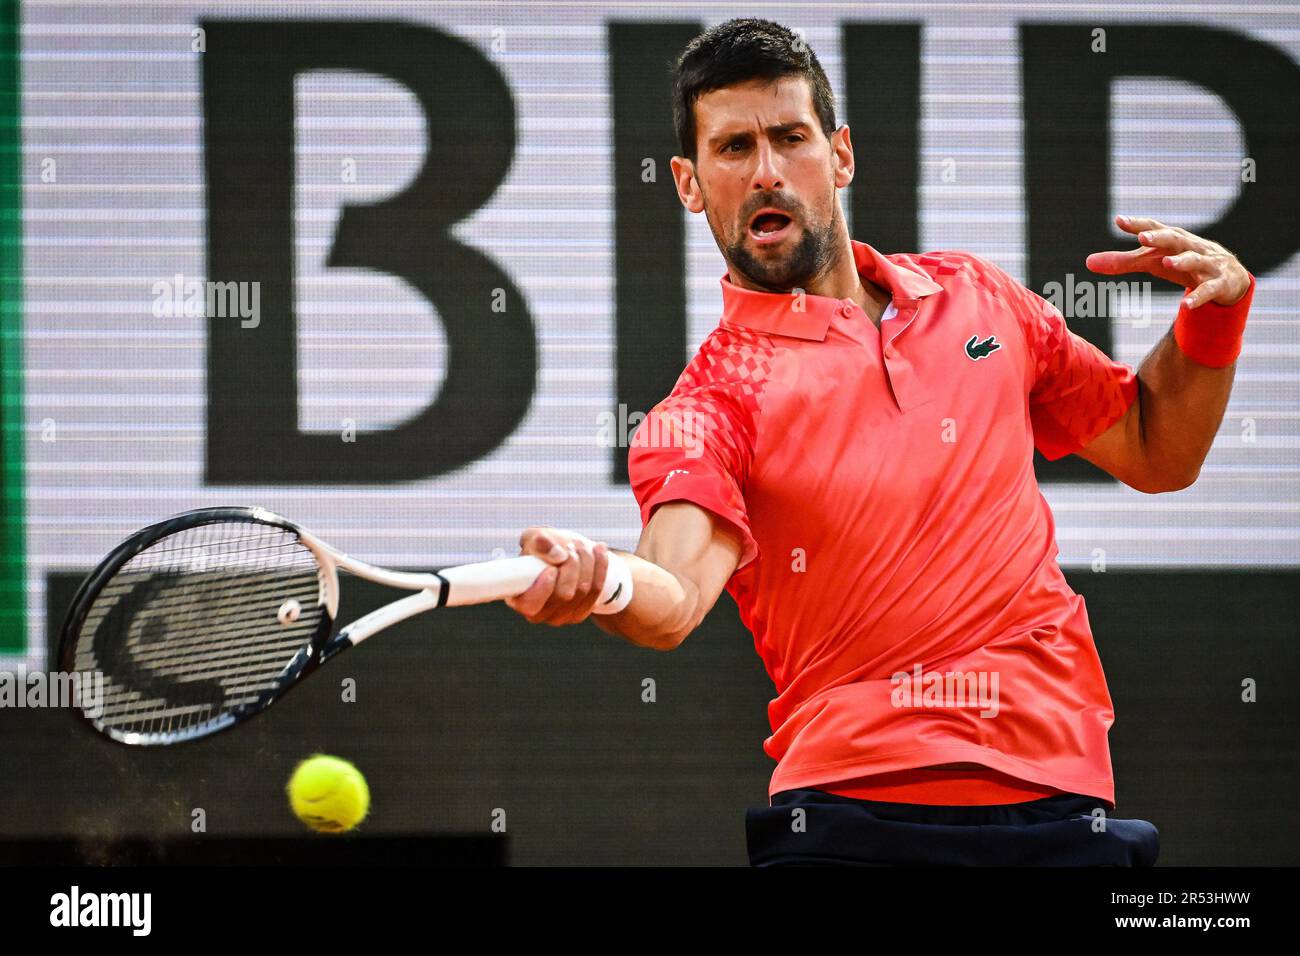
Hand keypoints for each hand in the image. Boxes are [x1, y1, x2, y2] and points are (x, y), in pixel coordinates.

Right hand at [504, 526, 610, 625]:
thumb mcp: (535, 537)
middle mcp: (539, 613)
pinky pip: (596, 590)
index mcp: (519, 599)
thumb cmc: (544, 548)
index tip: (552, 568)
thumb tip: (557, 555)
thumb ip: (539, 542)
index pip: (530, 605)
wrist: (566, 555)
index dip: (543, 587)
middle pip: (564, 594)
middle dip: (571, 565)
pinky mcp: (580, 613)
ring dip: (587, 562)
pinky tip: (599, 550)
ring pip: (583, 590)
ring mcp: (561, 616)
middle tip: (571, 545)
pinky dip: (600, 566)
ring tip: (581, 545)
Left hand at [1085, 215, 1251, 308]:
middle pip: (1175, 238)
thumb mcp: (1152, 261)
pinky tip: (1185, 306)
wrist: (1228, 276)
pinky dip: (1198, 297)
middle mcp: (1191, 247)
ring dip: (1182, 261)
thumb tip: (1088, 262)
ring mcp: (1208, 264)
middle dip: (1160, 237)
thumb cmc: (1181, 263)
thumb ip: (1122, 262)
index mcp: (1173, 240)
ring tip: (1167, 263)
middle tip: (1142, 236)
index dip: (1138, 224)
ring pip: (1196, 260)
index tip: (1118, 220)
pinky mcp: (1219, 283)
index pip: (1154, 228)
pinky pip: (1208, 290)